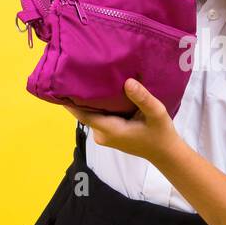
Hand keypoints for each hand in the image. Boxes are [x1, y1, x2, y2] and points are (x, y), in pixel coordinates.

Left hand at [63, 79, 180, 164]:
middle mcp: (102, 134)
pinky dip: (98, 106)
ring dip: (89, 100)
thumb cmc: (160, 133)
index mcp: (110, 130)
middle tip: (78, 72)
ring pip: (91, 115)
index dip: (70, 102)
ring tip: (88, 78)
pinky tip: (101, 92)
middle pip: (85, 113)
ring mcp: (104, 136)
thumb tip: (128, 82)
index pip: (83, 115)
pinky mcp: (108, 134)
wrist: (164, 152)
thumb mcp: (156, 113)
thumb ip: (142, 98)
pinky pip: (98, 118)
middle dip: (80, 96)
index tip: (61, 85)